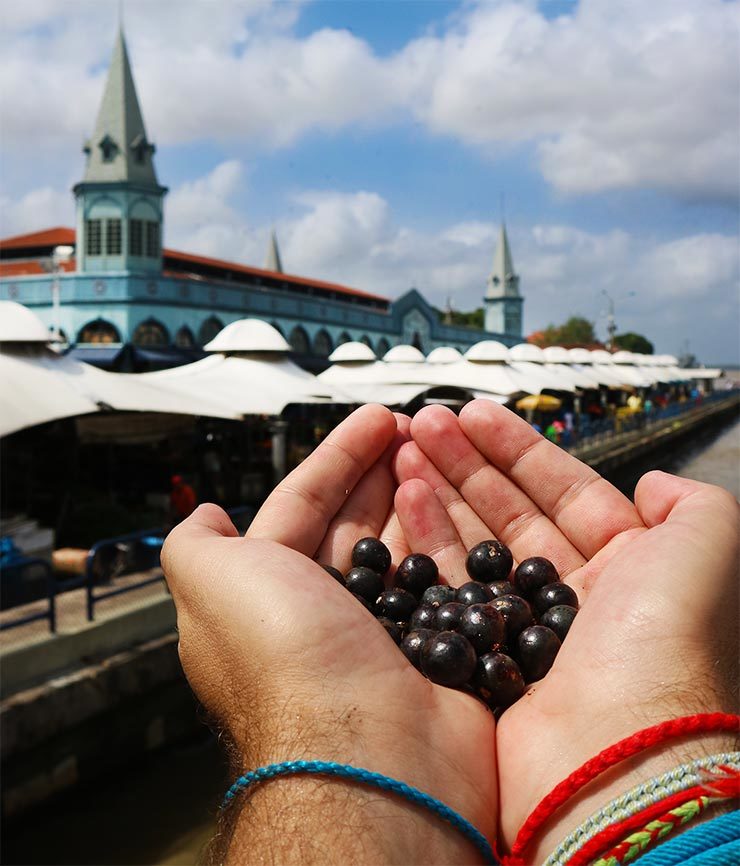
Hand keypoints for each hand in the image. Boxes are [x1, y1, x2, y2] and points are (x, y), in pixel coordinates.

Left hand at [162, 404, 496, 864]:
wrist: (366, 750)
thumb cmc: (284, 658)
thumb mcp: (209, 582)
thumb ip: (194, 544)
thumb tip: (205, 515)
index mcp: (268, 597)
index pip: (301, 507)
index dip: (336, 459)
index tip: (375, 420)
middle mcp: (322, 616)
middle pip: (355, 522)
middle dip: (380, 469)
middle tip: (414, 426)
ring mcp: (381, 635)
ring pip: (401, 546)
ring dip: (417, 493)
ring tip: (438, 450)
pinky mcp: (432, 651)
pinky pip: (441, 580)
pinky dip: (448, 539)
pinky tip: (457, 501)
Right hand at [394, 400, 738, 861]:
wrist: (619, 751)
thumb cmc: (667, 641)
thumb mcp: (711, 545)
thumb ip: (691, 502)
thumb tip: (653, 482)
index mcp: (630, 567)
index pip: (565, 490)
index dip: (517, 449)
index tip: (474, 414)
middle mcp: (578, 597)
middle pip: (512, 512)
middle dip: (469, 463)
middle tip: (427, 422)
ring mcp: (527, 630)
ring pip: (477, 546)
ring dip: (441, 496)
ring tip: (405, 454)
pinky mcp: (485, 659)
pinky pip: (453, 588)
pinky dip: (428, 543)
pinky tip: (405, 502)